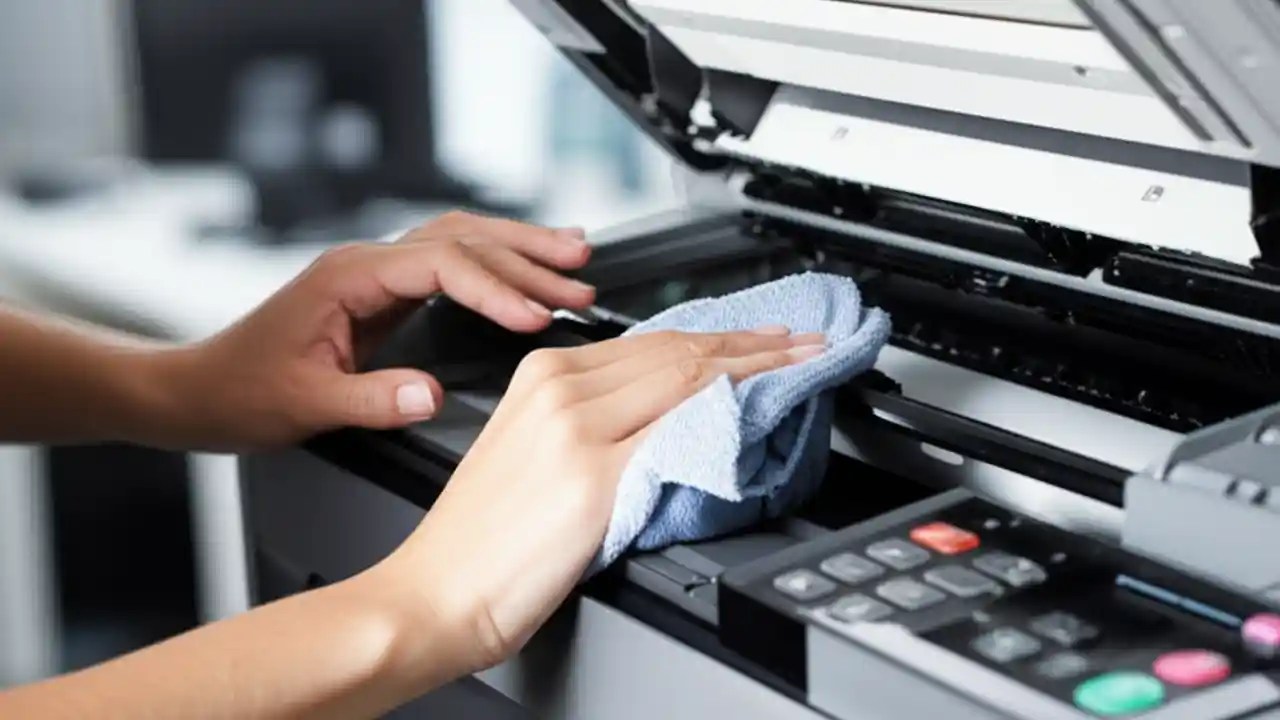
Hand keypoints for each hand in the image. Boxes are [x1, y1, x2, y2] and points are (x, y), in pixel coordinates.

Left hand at [164, 211, 595, 449]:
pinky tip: (528, 268)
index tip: (534, 315)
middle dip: (526, 256)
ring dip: (519, 248)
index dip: (494, 288)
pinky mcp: (385, 293)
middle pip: (463, 238)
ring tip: (576, 258)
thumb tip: (433, 394)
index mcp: (348, 277)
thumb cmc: (241, 393)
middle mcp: (366, 264)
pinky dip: (496, 261)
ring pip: (462, 240)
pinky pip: (453, 263)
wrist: (200, 391)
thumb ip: (371, 399)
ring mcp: (376, 274)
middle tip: (581, 277)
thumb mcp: (304, 405)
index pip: (441, 265)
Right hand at [373, 327, 825, 675]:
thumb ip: (592, 417)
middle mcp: (559, 390)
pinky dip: (732, 410)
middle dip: (751, 344)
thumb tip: (665, 408)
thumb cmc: (481, 536)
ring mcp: (577, 430)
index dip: (717, 338)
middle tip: (801, 341)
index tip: (759, 339)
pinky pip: (680, 430)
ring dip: (757, 367)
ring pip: (688, 379)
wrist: (438, 593)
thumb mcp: (533, 450)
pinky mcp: (595, 477)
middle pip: (678, 353)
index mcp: (541, 376)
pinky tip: (765, 406)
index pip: (652, 343)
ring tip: (801, 363)